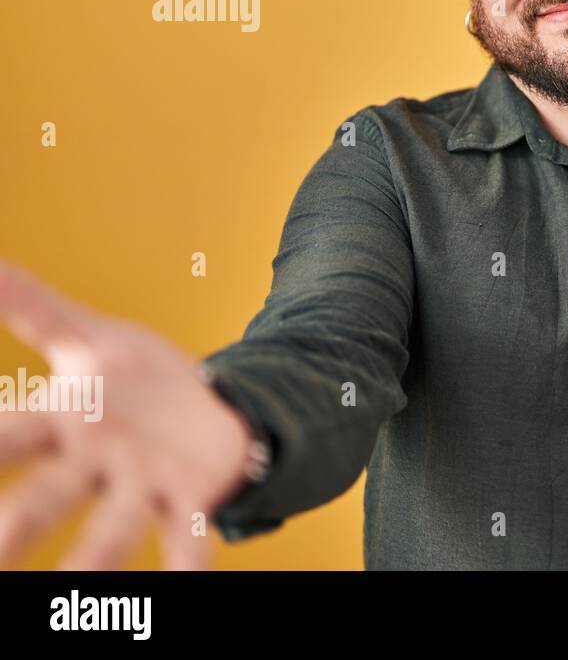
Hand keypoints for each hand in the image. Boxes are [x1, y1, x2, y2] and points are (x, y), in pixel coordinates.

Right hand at [0, 259, 254, 568]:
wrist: (217, 406)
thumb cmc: (139, 383)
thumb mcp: (89, 338)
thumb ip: (34, 309)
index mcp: (60, 422)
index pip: (0, 436)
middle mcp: (92, 465)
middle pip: (44, 497)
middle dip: (11, 526)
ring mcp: (141, 487)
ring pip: (111, 527)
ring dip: (92, 558)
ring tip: (77, 587)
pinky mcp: (191, 499)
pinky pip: (188, 539)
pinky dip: (188, 565)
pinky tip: (188, 587)